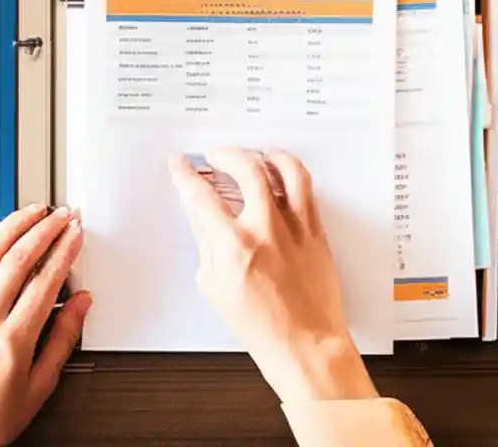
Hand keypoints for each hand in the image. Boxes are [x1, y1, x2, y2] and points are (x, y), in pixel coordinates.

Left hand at [0, 205, 89, 446]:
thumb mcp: (40, 386)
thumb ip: (63, 340)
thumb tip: (82, 305)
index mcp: (12, 342)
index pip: (45, 282)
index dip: (64, 251)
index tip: (76, 234)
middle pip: (17, 259)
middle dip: (44, 230)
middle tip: (61, 215)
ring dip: (12, 227)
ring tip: (31, 211)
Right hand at [168, 148, 378, 403]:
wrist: (304, 342)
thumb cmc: (262, 325)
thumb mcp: (214, 285)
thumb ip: (205, 241)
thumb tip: (199, 212)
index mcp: (235, 247)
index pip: (201, 196)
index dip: (185, 175)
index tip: (181, 166)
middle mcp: (267, 231)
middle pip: (245, 168)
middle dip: (224, 155)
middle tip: (215, 157)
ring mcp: (295, 228)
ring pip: (285, 168)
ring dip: (264, 154)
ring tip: (254, 155)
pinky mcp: (315, 231)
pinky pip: (306, 188)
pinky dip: (290, 172)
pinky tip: (281, 173)